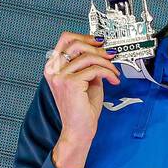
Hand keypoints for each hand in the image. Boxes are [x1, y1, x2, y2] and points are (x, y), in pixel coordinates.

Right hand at [43, 31, 119, 167]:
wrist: (78, 130)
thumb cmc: (81, 110)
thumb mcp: (86, 81)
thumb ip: (89, 65)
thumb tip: (102, 51)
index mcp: (53, 67)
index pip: (66, 40)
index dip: (85, 37)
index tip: (99, 42)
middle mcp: (53, 70)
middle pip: (76, 43)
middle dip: (97, 48)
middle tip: (110, 56)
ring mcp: (60, 77)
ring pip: (88, 57)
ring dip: (106, 63)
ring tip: (114, 73)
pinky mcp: (71, 84)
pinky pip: (95, 70)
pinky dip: (108, 73)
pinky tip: (113, 80)